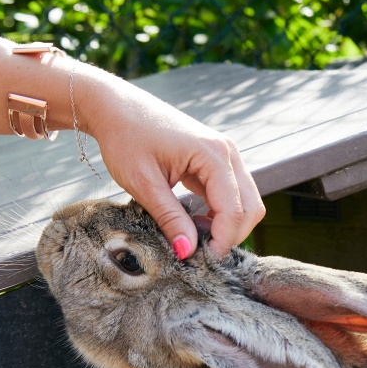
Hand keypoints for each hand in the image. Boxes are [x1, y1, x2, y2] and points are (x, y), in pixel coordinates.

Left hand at [83, 74, 264, 259]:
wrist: (115, 107)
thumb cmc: (125, 137)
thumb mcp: (143, 183)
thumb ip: (169, 218)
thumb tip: (187, 252)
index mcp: (213, 154)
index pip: (234, 210)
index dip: (222, 240)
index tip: (201, 260)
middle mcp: (228, 152)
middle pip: (251, 207)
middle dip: (231, 235)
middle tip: (201, 253)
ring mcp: (226, 154)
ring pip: (246, 202)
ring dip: (228, 225)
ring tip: (195, 235)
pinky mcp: (218, 160)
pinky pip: (233, 193)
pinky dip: (221, 213)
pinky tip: (195, 220)